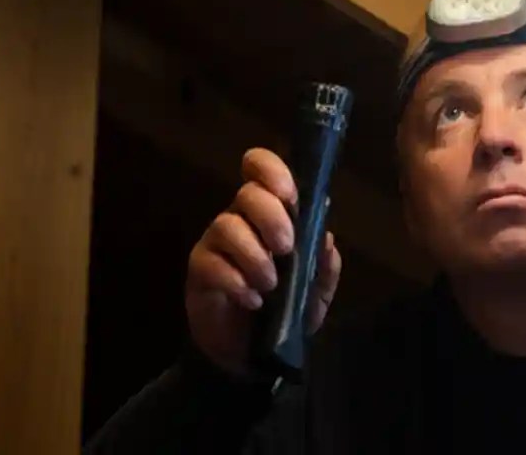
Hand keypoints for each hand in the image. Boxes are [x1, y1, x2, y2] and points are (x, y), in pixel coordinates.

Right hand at [185, 147, 342, 376]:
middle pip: (247, 194)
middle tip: (286, 248)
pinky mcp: (199, 272)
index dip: (272, 170)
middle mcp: (241, 221)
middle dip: (271, 217)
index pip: (261, 170)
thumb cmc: (286, 312)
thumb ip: (324, 266)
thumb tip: (325, 238)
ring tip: (270, 285)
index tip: (289, 193)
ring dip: (254, 255)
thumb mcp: (316, 293)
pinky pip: (210, 262)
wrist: (253, 356)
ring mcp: (216, 245)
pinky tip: (253, 300)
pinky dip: (235, 281)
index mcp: (271, 215)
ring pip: (226, 225)